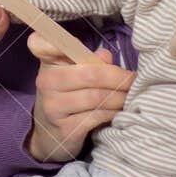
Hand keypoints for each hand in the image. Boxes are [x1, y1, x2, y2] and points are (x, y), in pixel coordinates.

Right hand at [25, 33, 135, 162]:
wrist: (49, 134)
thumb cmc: (66, 95)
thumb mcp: (72, 73)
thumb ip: (88, 60)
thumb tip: (105, 56)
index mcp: (48, 63)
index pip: (41, 45)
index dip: (53, 42)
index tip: (75, 42)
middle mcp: (46, 83)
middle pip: (90, 74)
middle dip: (118, 77)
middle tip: (134, 80)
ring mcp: (53, 107)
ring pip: (96, 97)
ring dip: (119, 97)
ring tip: (130, 96)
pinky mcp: (65, 129)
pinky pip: (96, 117)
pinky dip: (113, 112)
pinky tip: (120, 111)